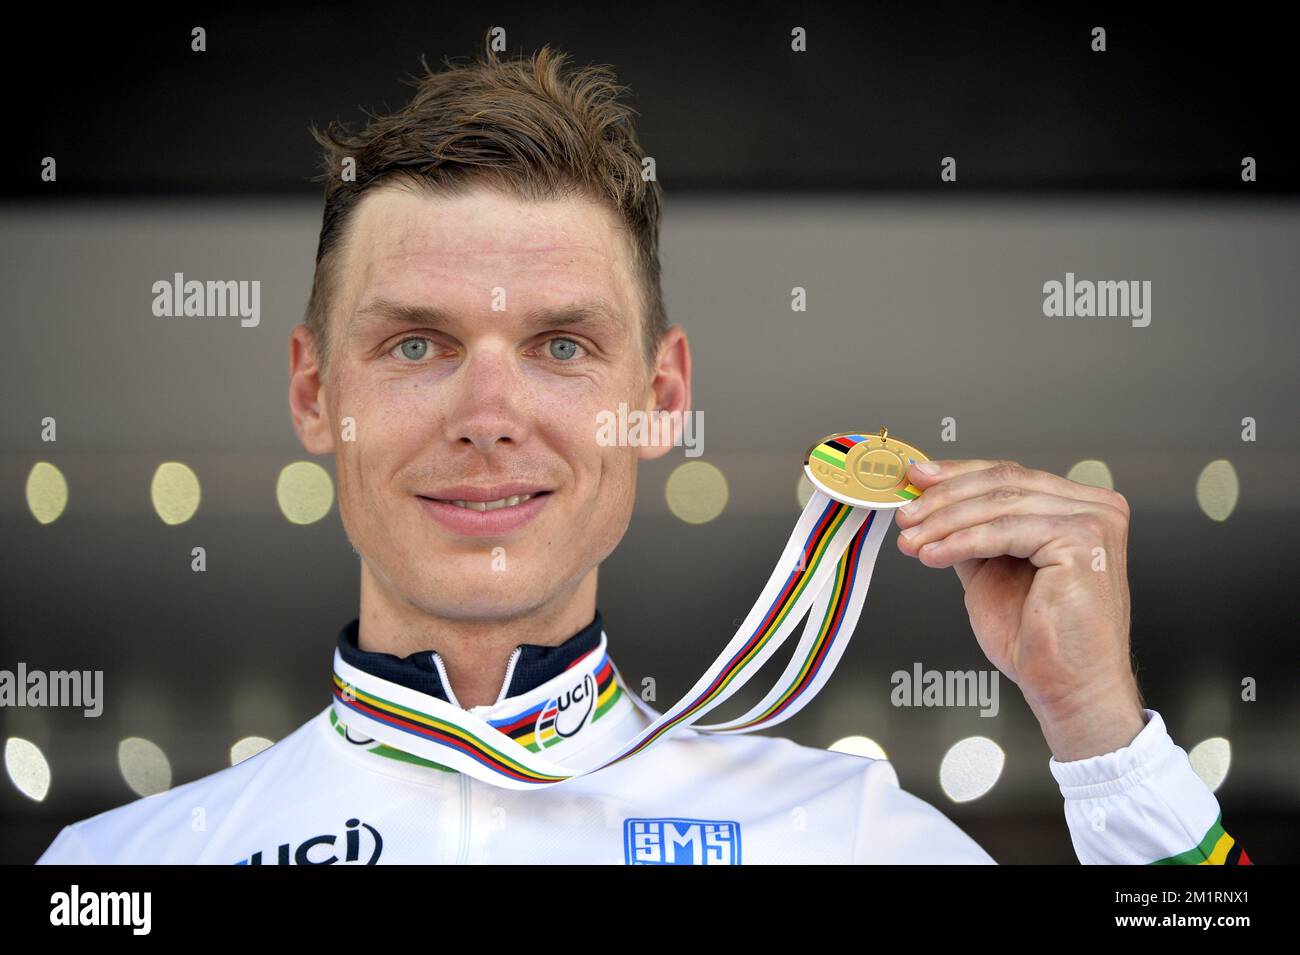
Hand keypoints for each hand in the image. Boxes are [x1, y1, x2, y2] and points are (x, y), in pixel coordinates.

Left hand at [893, 459, 1145, 759]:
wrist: (1069, 688)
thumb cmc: (1041, 640)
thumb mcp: (993, 569)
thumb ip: (972, 533)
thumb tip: (928, 504)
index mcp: (1078, 507)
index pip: (1008, 474)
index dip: (956, 475)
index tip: (916, 480)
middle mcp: (1094, 507)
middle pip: (1003, 482)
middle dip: (943, 498)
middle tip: (906, 515)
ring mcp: (1093, 521)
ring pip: (999, 504)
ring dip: (945, 522)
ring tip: (913, 541)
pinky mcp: (1082, 542)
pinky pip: (1005, 531)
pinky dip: (962, 541)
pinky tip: (934, 554)